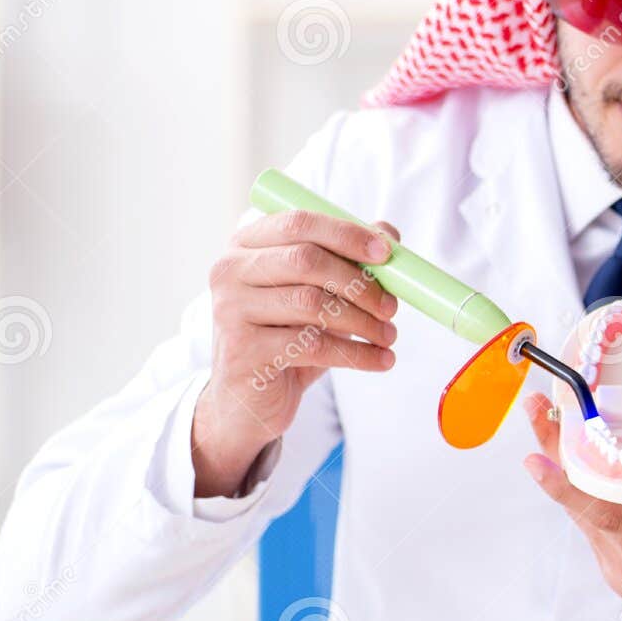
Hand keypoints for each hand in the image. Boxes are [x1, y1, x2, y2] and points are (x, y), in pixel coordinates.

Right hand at [192, 211, 400, 497]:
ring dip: (363, 321)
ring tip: (389, 335)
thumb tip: (388, 231)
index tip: (387, 252)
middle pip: (306, 260)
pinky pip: (312, 346)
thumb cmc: (288, 335)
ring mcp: (230, 310)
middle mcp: (229, 270)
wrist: (250, 398)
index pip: (299, 222)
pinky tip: (381, 359)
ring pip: (312, 303)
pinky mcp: (242, 351)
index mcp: (247, 244)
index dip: (347, 234)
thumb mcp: (318, 293)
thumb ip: (348, 259)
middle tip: (392, 306)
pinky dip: (357, 353)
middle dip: (360, 282)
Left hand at [523, 390, 621, 620]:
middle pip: (585, 504)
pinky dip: (591, 501)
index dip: (567, 485)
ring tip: (558, 429)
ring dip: (570, 475)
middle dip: (556, 453)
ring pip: (588, 518)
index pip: (610, 510)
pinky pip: (599, 534)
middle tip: (538, 410)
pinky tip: (592, 471)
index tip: (535, 456)